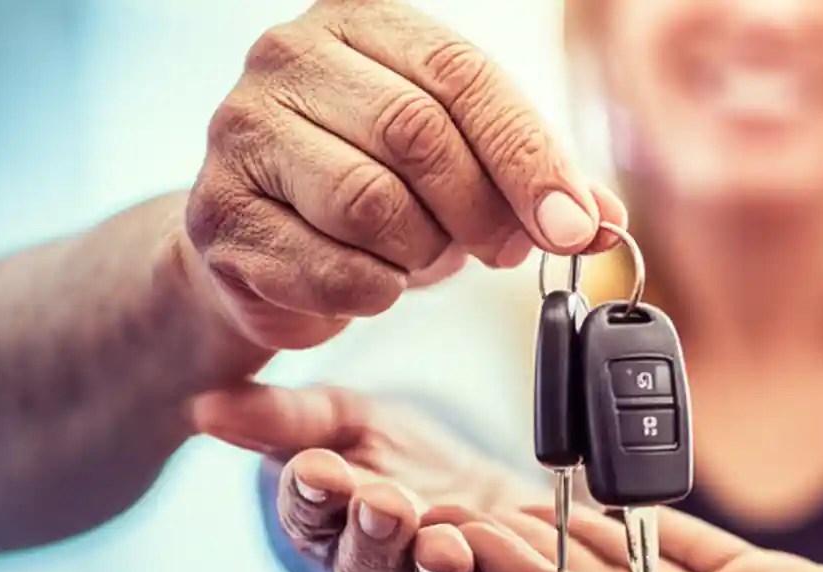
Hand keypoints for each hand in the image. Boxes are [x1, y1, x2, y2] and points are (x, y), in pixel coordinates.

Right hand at [181, 0, 624, 349]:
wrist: (265, 248)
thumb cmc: (376, 195)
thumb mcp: (465, 172)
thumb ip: (535, 186)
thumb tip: (605, 224)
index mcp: (363, 22)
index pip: (464, 75)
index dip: (530, 157)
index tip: (577, 226)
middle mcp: (290, 55)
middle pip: (418, 133)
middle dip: (481, 210)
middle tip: (502, 253)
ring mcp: (241, 129)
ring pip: (372, 202)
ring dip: (421, 252)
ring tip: (420, 257)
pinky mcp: (217, 212)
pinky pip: (329, 267)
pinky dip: (374, 293)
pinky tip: (374, 283)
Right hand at [193, 382, 534, 571]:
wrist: (471, 480)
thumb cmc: (392, 453)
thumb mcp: (342, 417)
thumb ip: (285, 417)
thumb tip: (205, 407)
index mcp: (326, 520)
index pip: (308, 514)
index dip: (310, 495)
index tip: (316, 469)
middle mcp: (374, 560)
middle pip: (365, 561)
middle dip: (375, 533)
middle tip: (383, 502)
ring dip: (436, 563)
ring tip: (444, 542)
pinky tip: (504, 557)